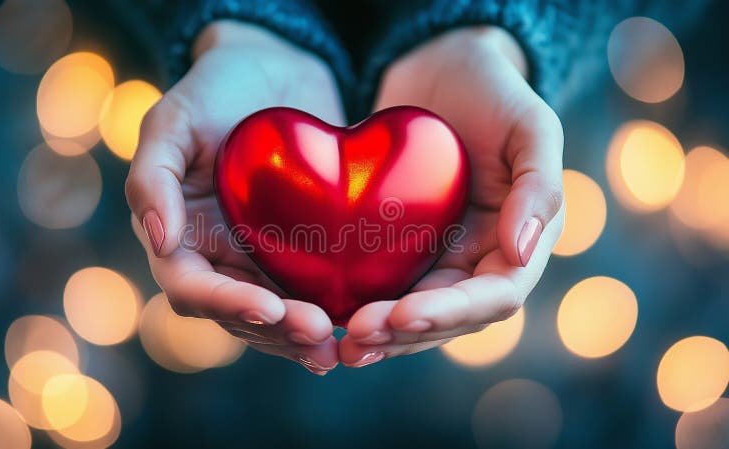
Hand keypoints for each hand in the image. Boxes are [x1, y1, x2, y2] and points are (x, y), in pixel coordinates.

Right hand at [125, 20, 344, 374]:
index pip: (192, 288)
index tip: (271, 308)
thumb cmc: (214, 87)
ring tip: (338, 344)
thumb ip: (153, 178)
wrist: (272, 70)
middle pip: (237, 314)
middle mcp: (215, 256)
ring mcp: (257, 256)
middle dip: (275, 331)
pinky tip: (361, 321)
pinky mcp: (298, 249)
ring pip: (275, 314)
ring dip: (301, 335)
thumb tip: (158, 242)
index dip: (227, 304)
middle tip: (319, 334)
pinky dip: (330, 309)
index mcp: (177, 235)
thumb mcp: (173, 119)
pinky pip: (310, 289)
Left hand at [339, 27, 563, 366]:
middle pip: (447, 319)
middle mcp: (479, 260)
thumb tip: (521, 252)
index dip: (449, 313)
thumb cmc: (493, 91)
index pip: (493, 297)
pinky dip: (360, 305)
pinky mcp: (400, 246)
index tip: (402, 314)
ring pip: (413, 314)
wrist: (442, 69)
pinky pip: (383, 285)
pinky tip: (326, 316)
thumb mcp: (531, 126)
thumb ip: (539, 187)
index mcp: (519, 243)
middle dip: (404, 335)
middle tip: (356, 339)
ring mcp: (438, 257)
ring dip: (381, 336)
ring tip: (342, 346)